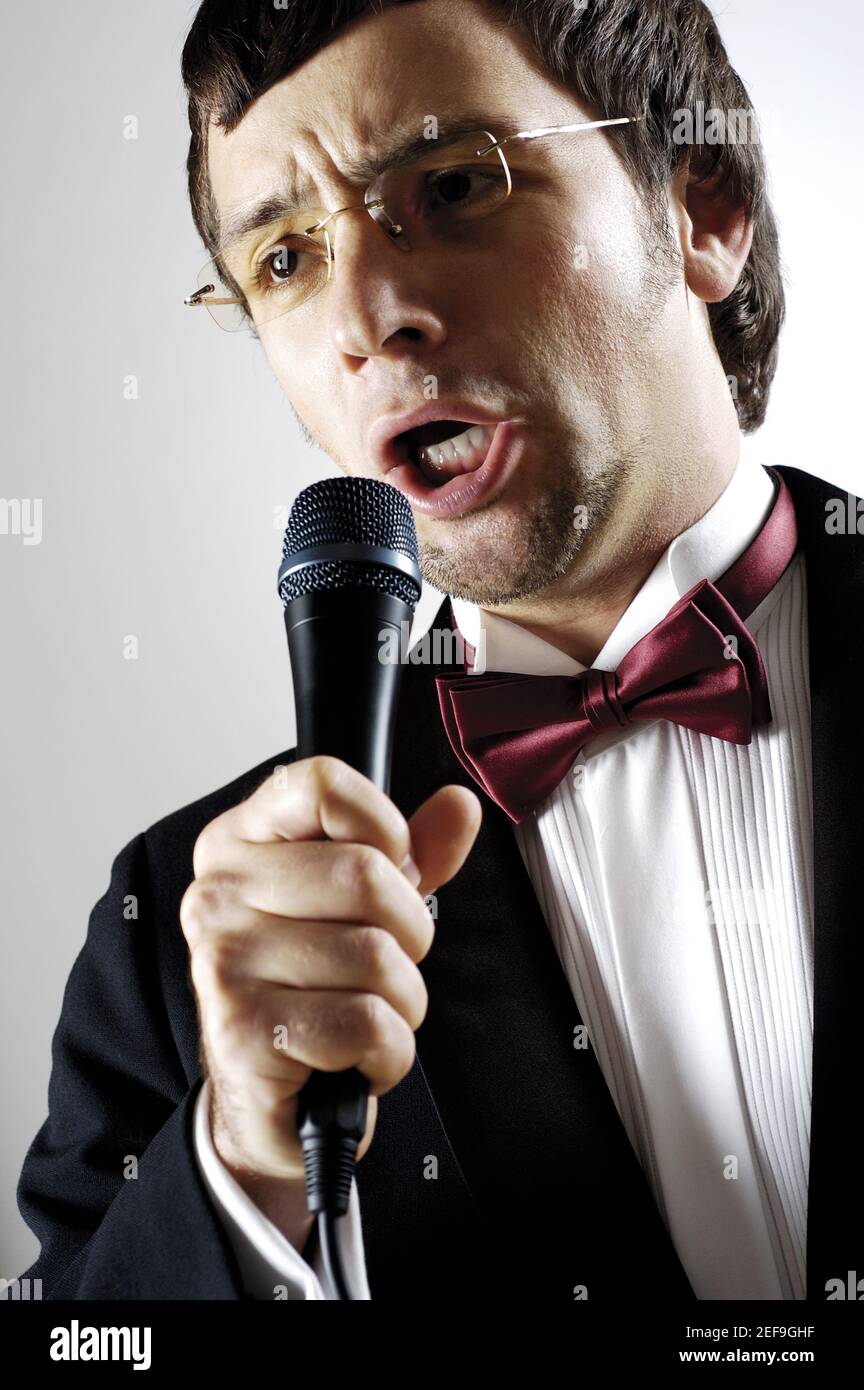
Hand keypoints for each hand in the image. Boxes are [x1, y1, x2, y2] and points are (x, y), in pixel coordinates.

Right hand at [180, 756, 480, 1236]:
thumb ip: (413, 853)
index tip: (386, 874)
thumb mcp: (364, 909)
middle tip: (382, 968)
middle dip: (408, 934)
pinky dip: (386, 1052)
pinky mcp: (243, 1032)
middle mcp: (219, 893)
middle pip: (365, 873)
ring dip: (401, 1002)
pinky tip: (353, 1056)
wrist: (269, 1100)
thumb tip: (459, 806)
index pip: (323, 784)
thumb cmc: (312, 991)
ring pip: (376, 956)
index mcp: (240, 843)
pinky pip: (366, 1024)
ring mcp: (225, 960)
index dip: (384, 829)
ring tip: (363, 1014)